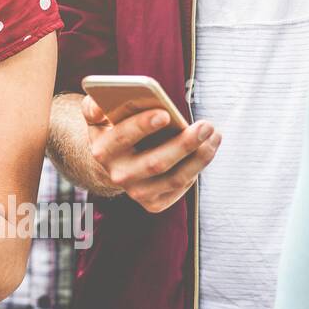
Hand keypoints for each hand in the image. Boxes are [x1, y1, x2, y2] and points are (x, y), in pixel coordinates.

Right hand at [83, 95, 220, 212]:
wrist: (115, 161)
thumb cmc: (114, 129)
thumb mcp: (99, 116)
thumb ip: (93, 105)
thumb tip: (99, 107)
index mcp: (102, 149)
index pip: (121, 137)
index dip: (142, 125)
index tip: (165, 113)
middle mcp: (117, 175)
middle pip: (155, 163)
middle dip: (183, 144)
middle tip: (206, 125)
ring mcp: (136, 192)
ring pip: (175, 178)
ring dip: (200, 156)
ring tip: (214, 134)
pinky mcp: (153, 203)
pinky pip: (181, 187)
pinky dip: (197, 168)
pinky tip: (207, 149)